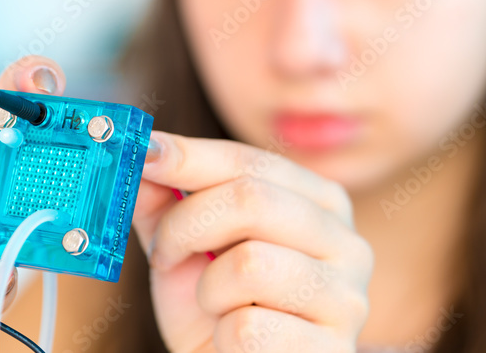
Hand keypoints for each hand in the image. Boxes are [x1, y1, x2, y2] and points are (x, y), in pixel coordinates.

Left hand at [132, 131, 372, 351]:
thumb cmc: (217, 312)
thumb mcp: (185, 249)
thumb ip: (162, 202)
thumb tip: (139, 153)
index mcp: (318, 201)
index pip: (249, 161)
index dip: (190, 155)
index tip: (142, 152)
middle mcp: (346, 241)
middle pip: (252, 200)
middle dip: (186, 225)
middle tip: (163, 254)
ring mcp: (345, 298)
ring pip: (250, 264)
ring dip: (207, 290)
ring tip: (214, 307)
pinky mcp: (329, 349)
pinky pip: (249, 329)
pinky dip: (222, 336)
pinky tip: (234, 342)